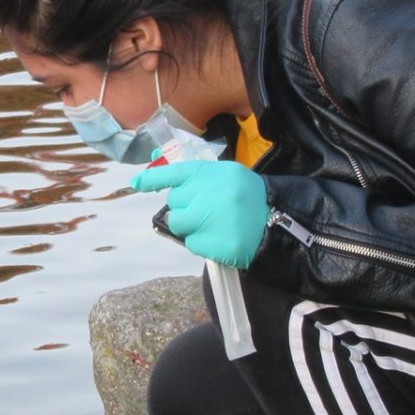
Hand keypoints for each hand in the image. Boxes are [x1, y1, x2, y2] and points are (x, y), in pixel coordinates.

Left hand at [132, 160, 268, 268]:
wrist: (278, 221)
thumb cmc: (246, 197)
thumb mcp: (225, 175)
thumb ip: (196, 175)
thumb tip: (158, 169)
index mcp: (212, 173)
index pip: (175, 172)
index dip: (153, 178)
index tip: (137, 183)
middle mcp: (209, 194)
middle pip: (175, 201)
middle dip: (186, 206)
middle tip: (207, 209)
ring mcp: (211, 220)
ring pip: (178, 223)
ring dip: (190, 225)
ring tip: (212, 224)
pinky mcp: (215, 244)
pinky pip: (192, 244)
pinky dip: (202, 243)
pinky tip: (219, 237)